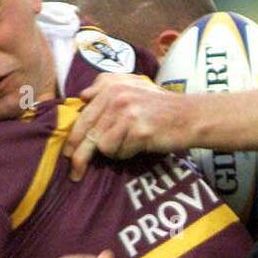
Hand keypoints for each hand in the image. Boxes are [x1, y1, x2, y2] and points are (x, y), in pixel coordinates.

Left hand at [65, 76, 188, 179]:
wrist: (190, 116)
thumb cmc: (161, 105)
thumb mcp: (135, 86)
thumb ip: (107, 85)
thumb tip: (82, 95)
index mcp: (112, 86)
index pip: (84, 115)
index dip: (73, 137)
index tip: (68, 153)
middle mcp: (117, 97)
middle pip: (88, 132)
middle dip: (79, 155)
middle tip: (75, 173)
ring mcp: (128, 114)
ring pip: (103, 145)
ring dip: (113, 152)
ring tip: (129, 146)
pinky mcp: (138, 131)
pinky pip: (120, 152)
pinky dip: (126, 154)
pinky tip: (139, 147)